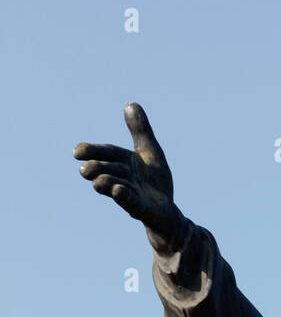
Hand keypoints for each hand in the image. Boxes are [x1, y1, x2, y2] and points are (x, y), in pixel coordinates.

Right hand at [73, 103, 186, 252]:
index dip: (93, 152)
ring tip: (97, 182)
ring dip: (107, 184)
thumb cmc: (154, 181)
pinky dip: (124, 197)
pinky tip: (117, 191)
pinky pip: (133, 203)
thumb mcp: (150, 151)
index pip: (108, 154)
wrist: (167, 212)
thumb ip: (140, 130)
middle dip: (97, 169)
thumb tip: (130, 104)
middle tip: (83, 169)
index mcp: (125, 163)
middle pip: (110, 171)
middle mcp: (125, 179)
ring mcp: (133, 195)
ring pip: (118, 188)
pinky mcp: (144, 209)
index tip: (77, 151)